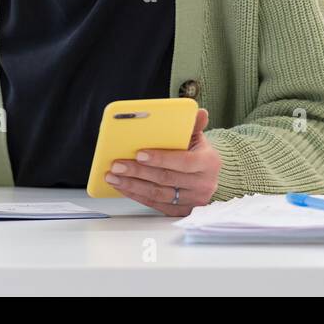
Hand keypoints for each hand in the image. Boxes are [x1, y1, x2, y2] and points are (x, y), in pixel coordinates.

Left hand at [104, 108, 221, 215]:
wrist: (207, 176)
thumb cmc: (198, 154)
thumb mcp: (198, 137)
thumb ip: (194, 125)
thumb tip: (199, 112)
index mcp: (209, 162)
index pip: (184, 161)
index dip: (160, 158)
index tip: (139, 154)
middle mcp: (203, 184)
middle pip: (166, 178)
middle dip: (138, 171)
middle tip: (117, 165)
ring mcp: (192, 200)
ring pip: (158, 194)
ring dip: (132, 185)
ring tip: (114, 177)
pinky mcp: (180, 211)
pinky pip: (155, 204)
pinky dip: (136, 195)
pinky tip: (123, 187)